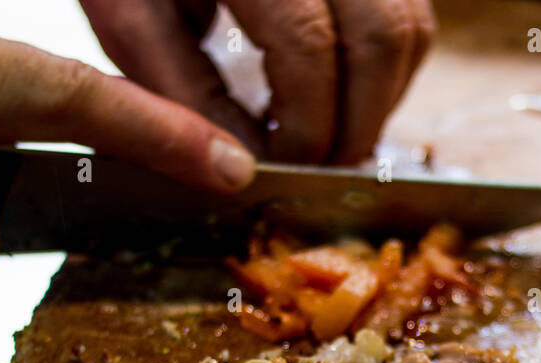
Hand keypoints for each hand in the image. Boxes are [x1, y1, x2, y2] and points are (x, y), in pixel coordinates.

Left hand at [79, 0, 434, 164]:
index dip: (307, 124)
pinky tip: (343, 94)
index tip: (286, 167)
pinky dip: (386, 67)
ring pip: (409, 27)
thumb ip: (184, 96)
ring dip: (380, 98)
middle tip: (322, 169)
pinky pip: (409, 13)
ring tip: (333, 137)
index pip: (309, 47)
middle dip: (358, 122)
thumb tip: (246, 168)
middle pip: (381, 38)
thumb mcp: (132, 17)